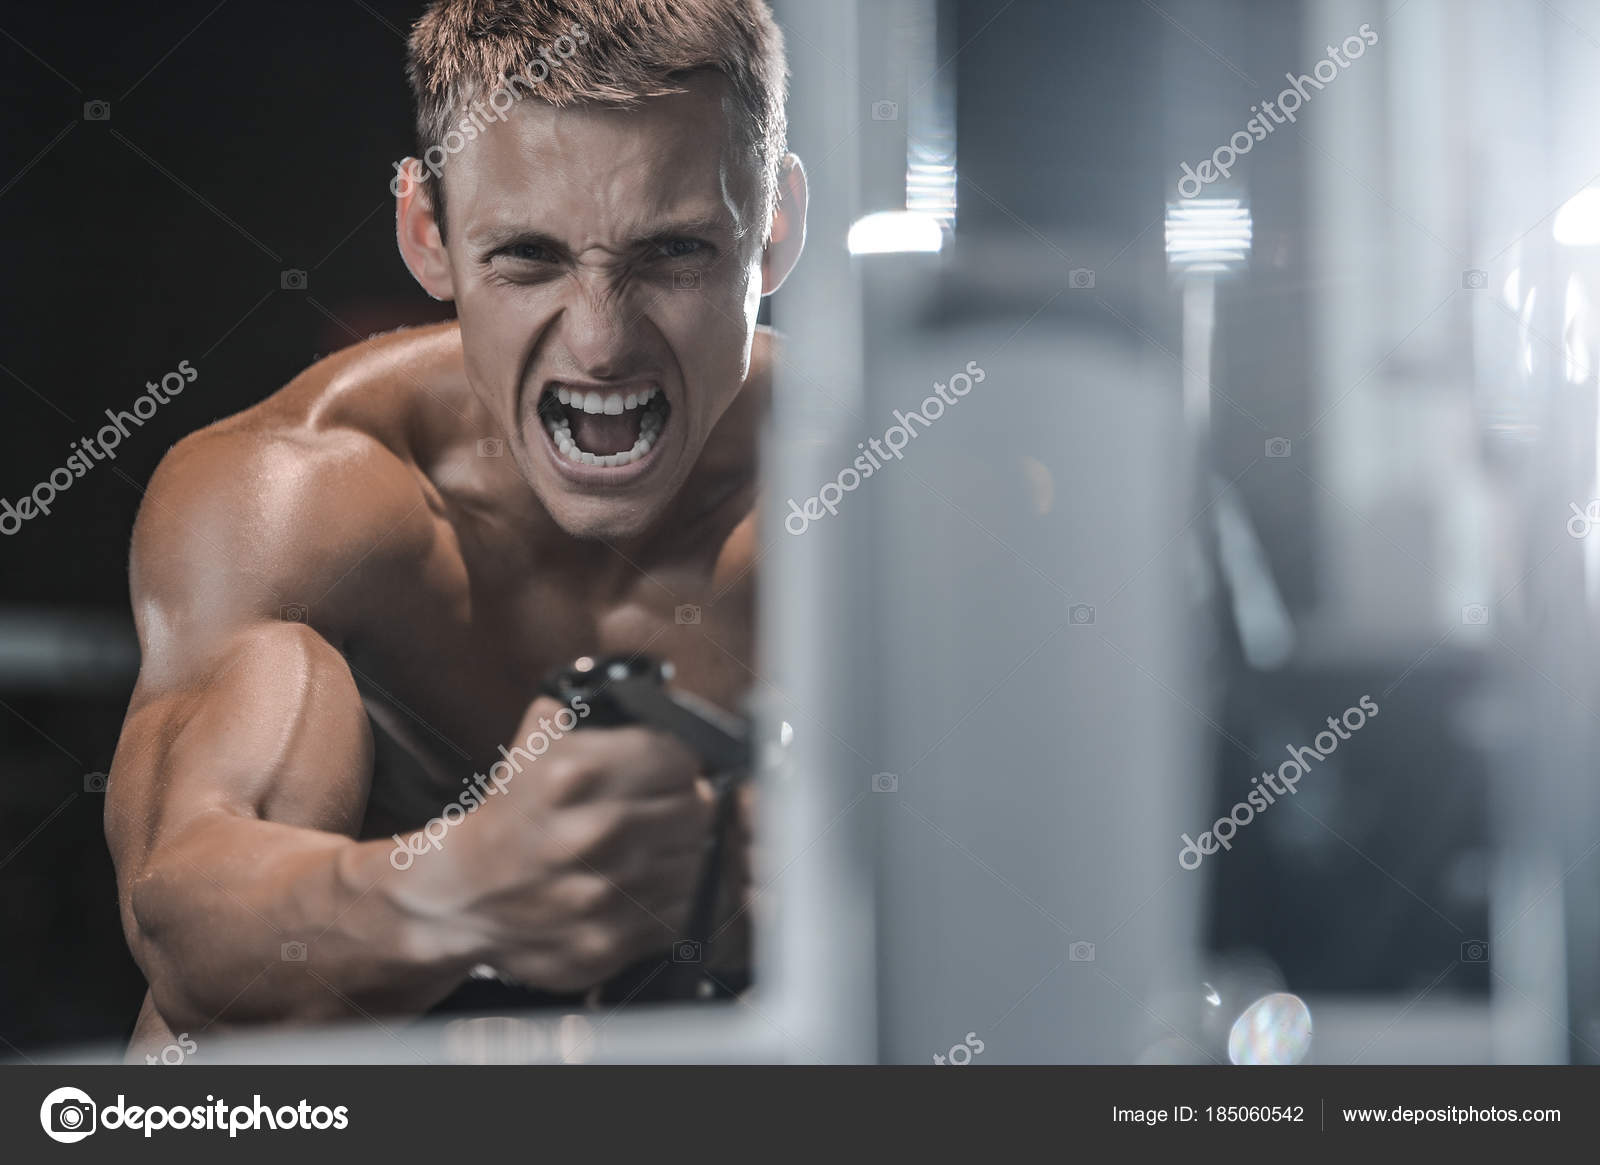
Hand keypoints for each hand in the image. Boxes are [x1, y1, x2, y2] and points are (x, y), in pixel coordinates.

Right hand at [429, 696, 713, 991]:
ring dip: (683, 852)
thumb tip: (647, 691)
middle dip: (687, 804)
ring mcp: (604, 894)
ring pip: (695, 861)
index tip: (670, 768)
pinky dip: (672, 897)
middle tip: (668, 807)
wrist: (463, 896)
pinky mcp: (609, 941)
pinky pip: (679, 911)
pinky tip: (645, 883)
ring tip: (653, 846)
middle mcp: (594, 835)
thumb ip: (590, 709)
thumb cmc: (510, 816)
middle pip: (697, 809)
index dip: (679, 760)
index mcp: (577, 777)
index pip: (680, 757)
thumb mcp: (535, 745)